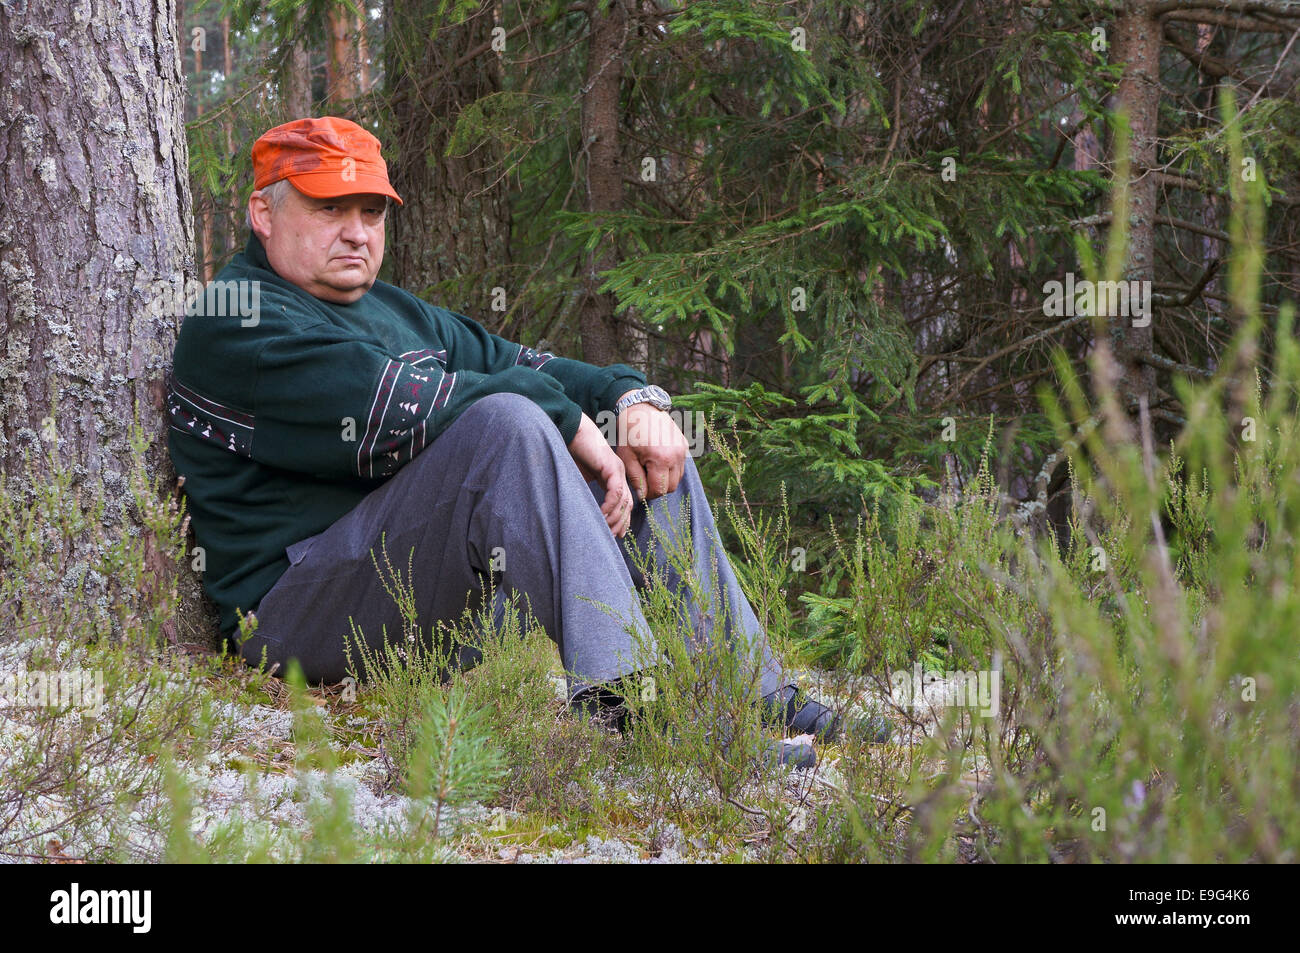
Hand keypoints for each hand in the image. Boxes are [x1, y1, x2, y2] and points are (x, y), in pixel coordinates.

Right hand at [567, 412, 634, 537]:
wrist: (570, 430)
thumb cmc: (571, 450)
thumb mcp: (579, 477)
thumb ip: (585, 491)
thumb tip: (584, 512)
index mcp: (612, 475)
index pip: (624, 501)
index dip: (622, 519)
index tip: (618, 535)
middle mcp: (618, 473)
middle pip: (627, 503)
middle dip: (621, 522)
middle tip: (612, 537)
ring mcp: (617, 470)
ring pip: (623, 500)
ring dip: (615, 517)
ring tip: (605, 530)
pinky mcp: (611, 467)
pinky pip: (615, 492)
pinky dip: (610, 506)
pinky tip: (602, 516)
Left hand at [614, 400, 688, 501]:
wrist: (640, 409)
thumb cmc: (629, 433)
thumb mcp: (627, 457)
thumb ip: (636, 479)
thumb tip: (642, 496)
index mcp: (661, 459)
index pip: (658, 490)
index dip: (648, 494)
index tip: (639, 488)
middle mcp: (676, 456)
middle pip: (670, 487)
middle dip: (657, 488)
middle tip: (644, 480)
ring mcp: (683, 450)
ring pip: (678, 479)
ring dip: (665, 480)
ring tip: (650, 470)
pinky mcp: (685, 445)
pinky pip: (681, 467)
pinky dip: (671, 470)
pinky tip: (658, 461)